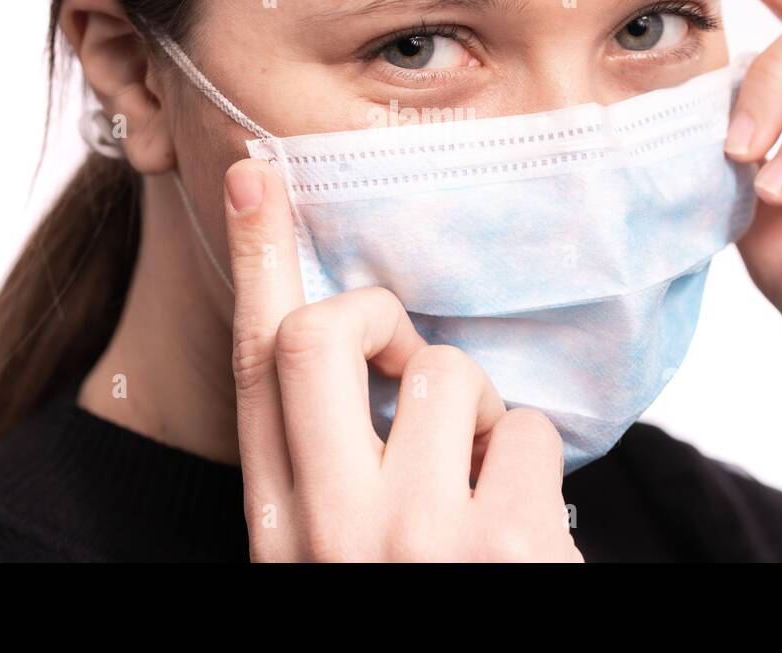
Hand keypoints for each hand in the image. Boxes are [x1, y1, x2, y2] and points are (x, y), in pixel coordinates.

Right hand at [221, 158, 583, 560]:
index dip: (253, 260)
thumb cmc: (407, 608)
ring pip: (444, 373)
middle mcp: (327, 533)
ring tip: (479, 485)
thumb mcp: (334, 558)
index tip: (255, 173)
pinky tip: (524, 527)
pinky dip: (530, 461)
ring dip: (474, 412)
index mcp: (275, 532)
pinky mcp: (502, 552)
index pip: (250, 369)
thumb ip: (330, 471)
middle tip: (406, 358)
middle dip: (370, 315)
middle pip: (318, 338)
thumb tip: (379, 365)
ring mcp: (414, 543)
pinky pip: (523, 428)